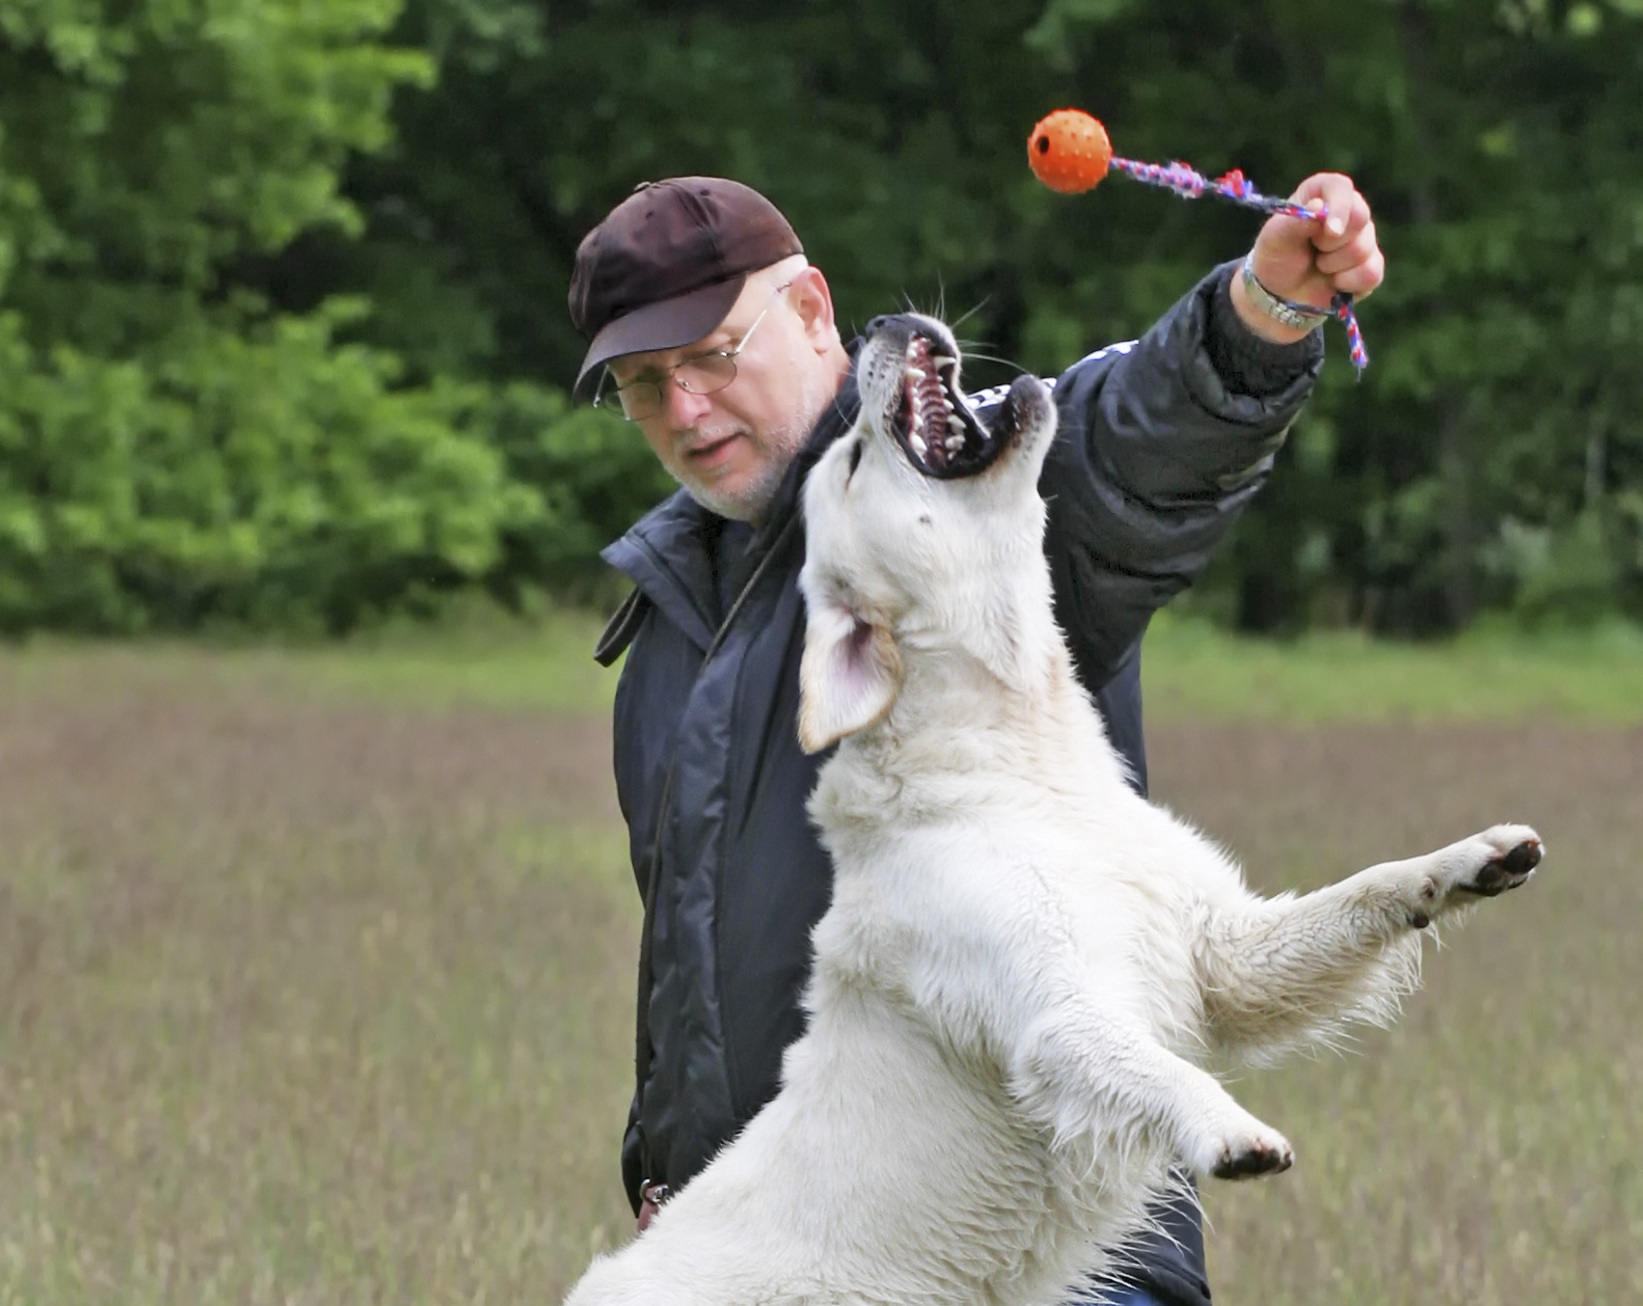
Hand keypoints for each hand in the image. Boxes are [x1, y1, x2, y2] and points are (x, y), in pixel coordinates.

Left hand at [1230, 172, 1383, 344]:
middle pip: (1360, 217)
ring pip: (1363, 248)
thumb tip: (1319, 206)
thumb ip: (1295, 222)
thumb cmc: (1277, 257)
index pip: (1340, 187)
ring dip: (1333, 265)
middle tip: (1313, 249)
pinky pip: (1370, 272)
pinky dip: (1347, 282)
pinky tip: (1334, 282)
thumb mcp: (1275, 239)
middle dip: (1331, 242)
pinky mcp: (1371, 264)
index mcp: (1322, 193)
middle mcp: (1349, 209)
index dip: (1339, 207)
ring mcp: (1364, 237)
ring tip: (1319, 265)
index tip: (1329, 231)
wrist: (1280, 294)